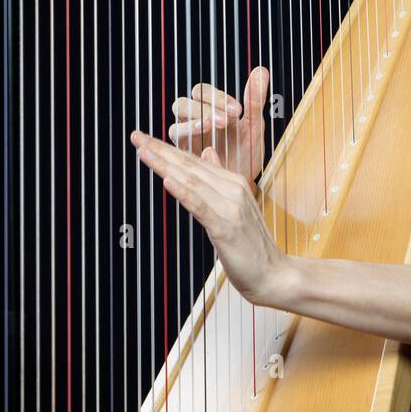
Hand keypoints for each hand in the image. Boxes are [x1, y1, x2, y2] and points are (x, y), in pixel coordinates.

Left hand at [129, 129, 287, 306]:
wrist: (274, 274)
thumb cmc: (252, 245)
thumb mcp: (236, 206)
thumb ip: (220, 179)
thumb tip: (207, 152)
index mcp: (233, 182)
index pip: (194, 161)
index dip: (168, 149)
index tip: (144, 139)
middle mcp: (233, 188)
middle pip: (190, 166)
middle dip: (161, 150)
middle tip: (136, 137)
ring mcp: (230, 207)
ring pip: (191, 181)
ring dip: (165, 165)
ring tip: (144, 152)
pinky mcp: (226, 227)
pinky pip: (200, 206)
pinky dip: (183, 192)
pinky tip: (167, 181)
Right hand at [168, 66, 270, 182]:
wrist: (242, 181)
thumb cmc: (246, 152)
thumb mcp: (254, 126)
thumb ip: (255, 100)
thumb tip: (261, 70)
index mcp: (212, 109)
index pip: (204, 92)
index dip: (219, 97)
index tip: (238, 110)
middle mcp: (195, 118)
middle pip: (185, 101)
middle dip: (205, 107)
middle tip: (226, 120)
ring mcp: (186, 134)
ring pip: (177, 117)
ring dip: (193, 119)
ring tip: (210, 124)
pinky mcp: (181, 151)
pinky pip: (174, 138)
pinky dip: (186, 134)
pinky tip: (203, 142)